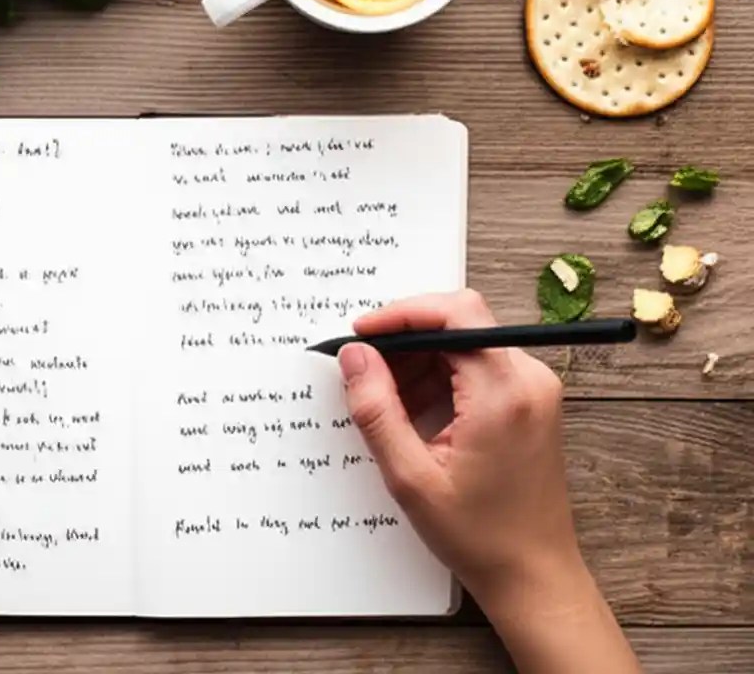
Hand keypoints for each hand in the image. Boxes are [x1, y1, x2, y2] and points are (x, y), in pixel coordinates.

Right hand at [338, 290, 638, 672]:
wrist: (534, 575)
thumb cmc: (480, 535)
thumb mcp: (410, 475)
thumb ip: (376, 409)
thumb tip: (354, 356)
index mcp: (503, 392)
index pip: (455, 313)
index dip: (401, 313)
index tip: (363, 333)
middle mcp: (528, 380)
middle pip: (460, 324)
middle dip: (406, 340)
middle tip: (365, 371)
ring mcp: (535, 390)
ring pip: (467, 345)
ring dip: (421, 362)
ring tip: (387, 403)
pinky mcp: (532, 402)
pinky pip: (480, 368)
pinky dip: (443, 378)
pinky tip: (415, 413)